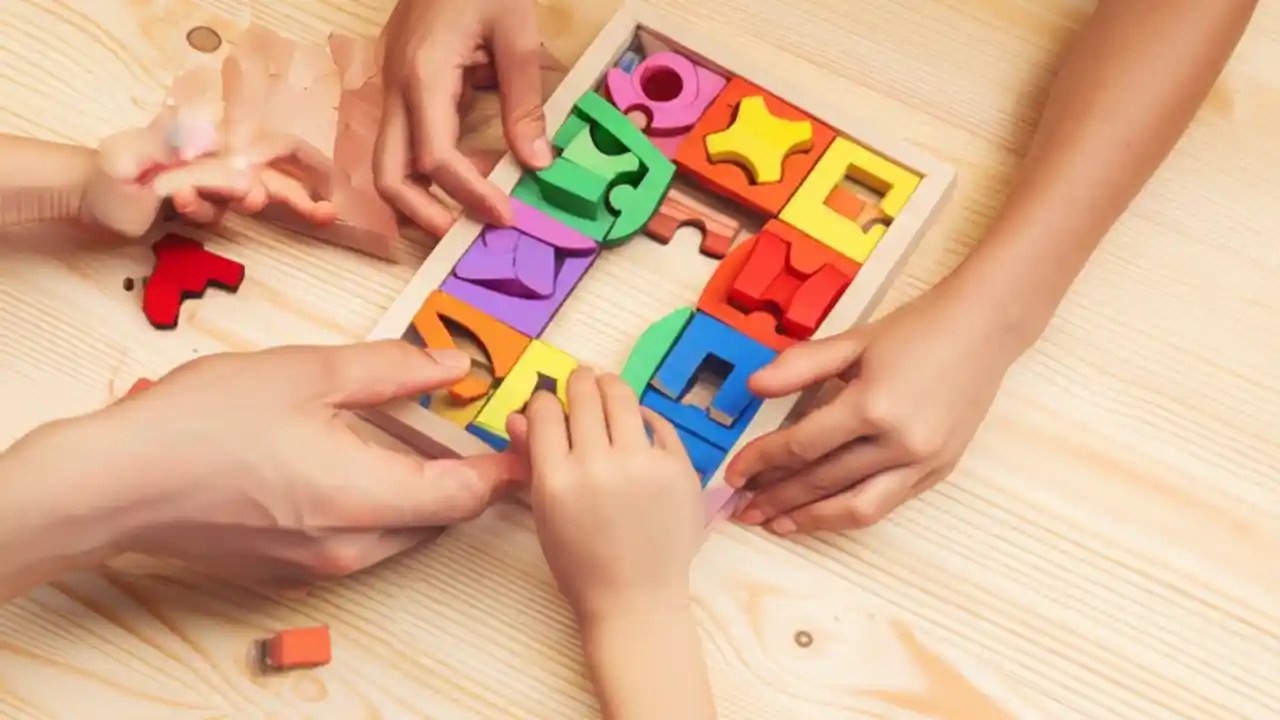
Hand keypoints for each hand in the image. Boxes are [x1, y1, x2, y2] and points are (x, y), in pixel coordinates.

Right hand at [63, 341, 518, 590]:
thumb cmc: (202, 423)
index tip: (525, 438)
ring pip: (405, 531)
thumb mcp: (307, 372)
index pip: (467, 495)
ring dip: (426, 489)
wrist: (114, 485)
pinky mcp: (293, 568)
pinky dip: (383, 503)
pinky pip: (365, 539)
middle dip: (470, 476)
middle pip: (441, 517)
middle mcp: (353, 545)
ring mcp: (321, 564)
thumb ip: (392, 370)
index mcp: (365, 497)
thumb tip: (454, 366)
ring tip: (424, 435)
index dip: (505, 468)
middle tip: (478, 426)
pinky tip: (362, 458)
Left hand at [81, 64, 337, 238]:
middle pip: (278, 176)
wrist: (89, 195)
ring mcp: (214, 185)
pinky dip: (205, 213)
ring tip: (271, 213)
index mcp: (218, 140)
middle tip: (327, 215)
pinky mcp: (203, 207)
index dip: (308, 162)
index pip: (275, 145)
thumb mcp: (133, 155)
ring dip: (264, 205)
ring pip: (255, 196)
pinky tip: (175, 204)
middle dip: (304, 195)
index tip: (331, 185)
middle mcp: (223, 160)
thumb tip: (225, 157)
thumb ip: (174, 149)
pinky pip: (220, 215)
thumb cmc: (111, 170)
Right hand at [377, 0, 552, 235]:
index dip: (469, 195)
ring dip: (420, 200)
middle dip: (424, 216)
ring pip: (386, 164)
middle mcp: (395, 87)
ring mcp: (391, 87)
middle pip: (388, 175)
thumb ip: (525, 101)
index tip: (504, 215)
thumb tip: (536, 163)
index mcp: (423, 75)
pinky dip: (424, 173)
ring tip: (467, 215)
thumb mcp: (517, 31)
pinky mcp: (399, 85)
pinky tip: (464, 178)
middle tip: (469, 234)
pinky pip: (400, 143)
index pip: (435, 158)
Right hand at [509, 369, 702, 617]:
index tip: (549, 402)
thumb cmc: (582, 562)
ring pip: (622, 398)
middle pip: (584, 396)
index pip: (544, 412)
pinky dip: (644, 416)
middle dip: (578, 381)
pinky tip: (637, 418)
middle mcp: (598, 464)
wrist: (637, 598)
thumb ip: (531, 460)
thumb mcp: (545, 514)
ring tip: (606, 384)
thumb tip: (518, 415)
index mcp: (556, 479)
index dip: (544, 400)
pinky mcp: (678, 467)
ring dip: (610, 385)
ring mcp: (643, 464)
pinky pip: (658, 423)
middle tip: (580, 377)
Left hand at [726, 282, 1023, 533]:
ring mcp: (924, 461)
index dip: (763, 461)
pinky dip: (850, 513)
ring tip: (777, 524)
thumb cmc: (916, 330)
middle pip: (824, 481)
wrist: (984, 329)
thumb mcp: (853, 340)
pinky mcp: (939, 471)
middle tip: (744, 509)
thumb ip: (800, 365)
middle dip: (778, 499)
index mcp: (873, 404)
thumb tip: (753, 386)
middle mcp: (900, 441)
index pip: (803, 445)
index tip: (734, 474)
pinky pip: (887, 504)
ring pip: (857, 508)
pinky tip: (823, 514)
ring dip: (812, 520)